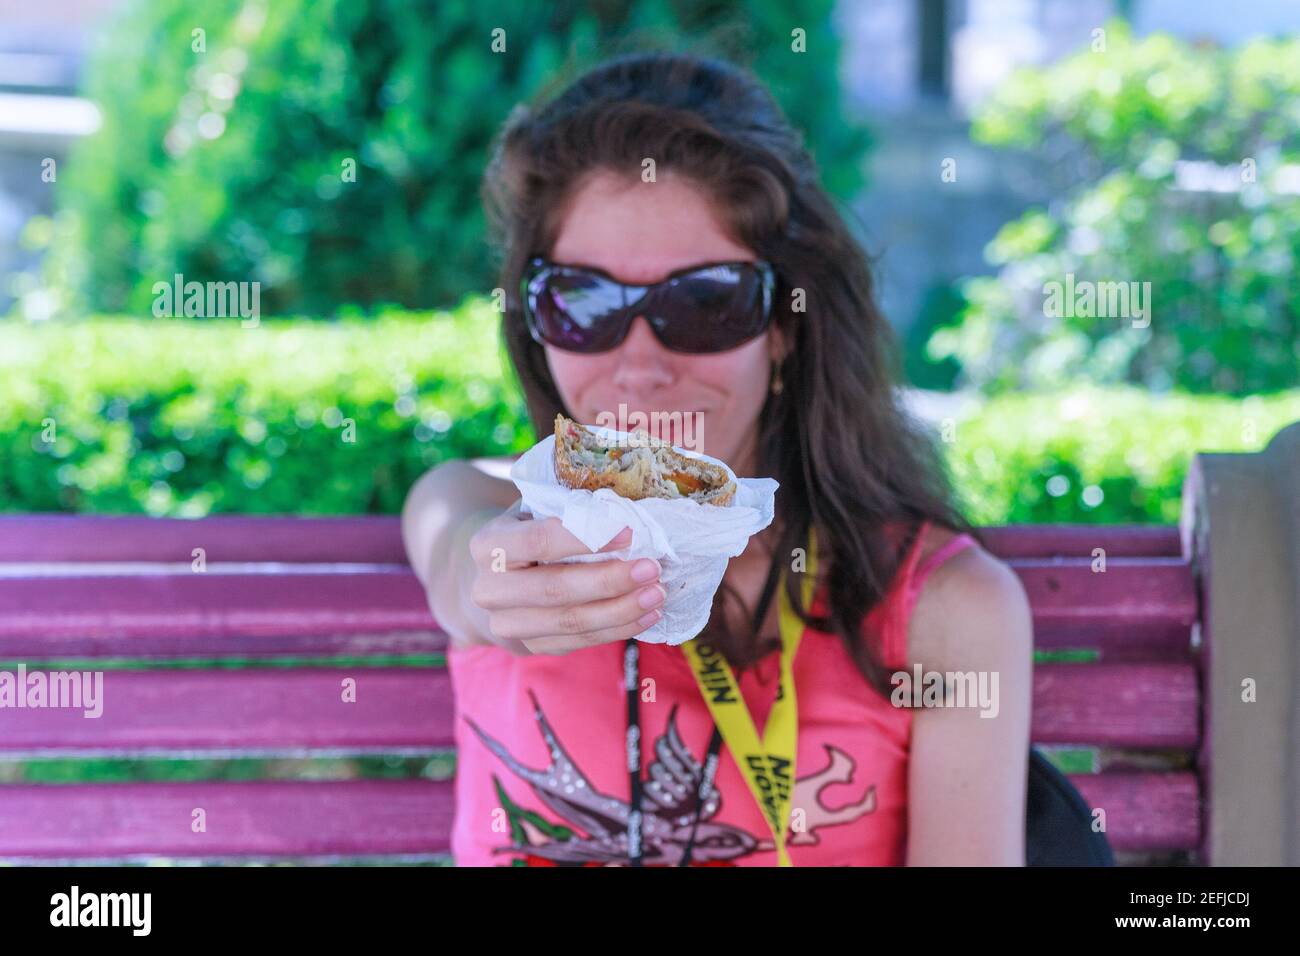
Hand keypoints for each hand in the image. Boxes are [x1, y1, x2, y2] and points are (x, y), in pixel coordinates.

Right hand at [466, 503, 665, 655]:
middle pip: (557, 589)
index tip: (630, 533)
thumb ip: (567, 513)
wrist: (493, 580)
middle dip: (610, 580)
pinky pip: (579, 642)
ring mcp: (507, 625)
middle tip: (652, 569)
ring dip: (621, 610)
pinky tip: (646, 616)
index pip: (539, 541)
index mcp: (488, 546)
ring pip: (571, 622)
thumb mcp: (533, 513)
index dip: (585, 538)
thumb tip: (630, 513)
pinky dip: (617, 629)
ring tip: (657, 594)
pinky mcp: (530, 647)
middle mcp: (490, 590)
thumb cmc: (525, 534)